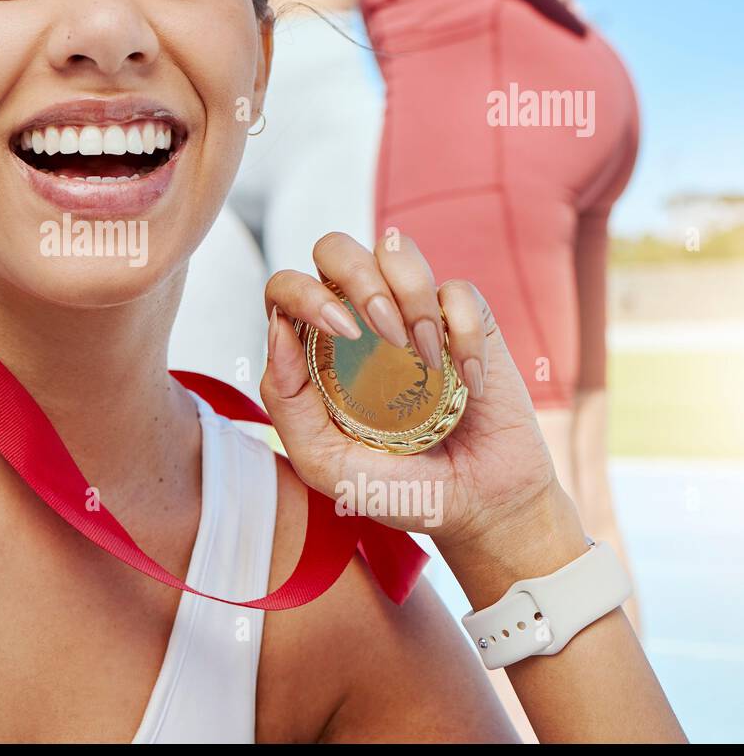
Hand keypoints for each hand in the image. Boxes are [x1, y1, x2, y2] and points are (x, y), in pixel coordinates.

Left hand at [259, 232, 557, 552]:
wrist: (477, 508)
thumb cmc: (392, 488)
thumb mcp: (323, 461)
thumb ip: (287, 401)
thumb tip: (278, 326)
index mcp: (314, 348)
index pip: (286, 288)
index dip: (304, 293)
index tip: (343, 332)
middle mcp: (357, 320)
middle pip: (334, 247)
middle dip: (357, 276)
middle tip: (384, 334)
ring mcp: (411, 314)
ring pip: (395, 249)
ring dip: (412, 295)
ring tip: (427, 357)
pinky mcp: (466, 319)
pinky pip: (458, 289)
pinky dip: (464, 333)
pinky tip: (468, 383)